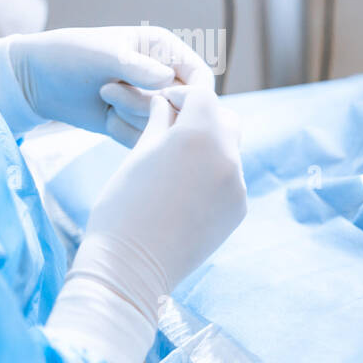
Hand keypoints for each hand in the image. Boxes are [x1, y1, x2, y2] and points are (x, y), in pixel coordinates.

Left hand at [0, 26, 214, 144]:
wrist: (36, 82)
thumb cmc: (68, 56)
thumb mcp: (103, 56)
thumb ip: (137, 67)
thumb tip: (169, 81)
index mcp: (165, 50)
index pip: (201, 76)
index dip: (193, 93)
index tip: (165, 100)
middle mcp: (165, 76)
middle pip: (184, 106)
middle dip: (146, 103)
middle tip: (108, 91)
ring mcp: (152, 103)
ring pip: (166, 125)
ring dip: (132, 116)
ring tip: (104, 98)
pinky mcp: (139, 125)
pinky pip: (147, 139)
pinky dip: (124, 132)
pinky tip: (105, 116)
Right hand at [77, 88, 246, 319]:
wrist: (133, 266)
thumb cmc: (123, 206)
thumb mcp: (138, 156)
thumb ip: (159, 125)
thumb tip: (165, 103)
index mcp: (198, 136)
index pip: (203, 97)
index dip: (183, 96)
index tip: (166, 102)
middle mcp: (226, 157)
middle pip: (225, 120)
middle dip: (203, 118)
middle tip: (174, 128)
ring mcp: (237, 185)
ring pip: (230, 151)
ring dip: (210, 147)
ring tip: (177, 161)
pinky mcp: (239, 209)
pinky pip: (231, 180)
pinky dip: (214, 175)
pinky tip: (186, 190)